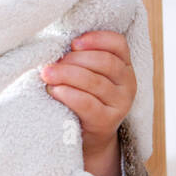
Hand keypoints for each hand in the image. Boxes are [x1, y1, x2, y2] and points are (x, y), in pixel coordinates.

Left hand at [38, 30, 135, 175]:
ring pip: (95, 82)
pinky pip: (88, 104)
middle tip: (51, 63)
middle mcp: (128, 83)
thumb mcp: (87, 74)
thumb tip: (55, 45)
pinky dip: (69, 95)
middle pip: (105, 62)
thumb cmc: (83, 96)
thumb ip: (80, 58)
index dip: (96, 39)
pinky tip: (55, 91)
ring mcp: (120, 103)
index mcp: (124, 65)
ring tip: (47, 75)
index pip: (118, 44)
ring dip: (67, 75)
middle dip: (74, 59)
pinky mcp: (108, 121)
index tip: (73, 43)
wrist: (88, 136)